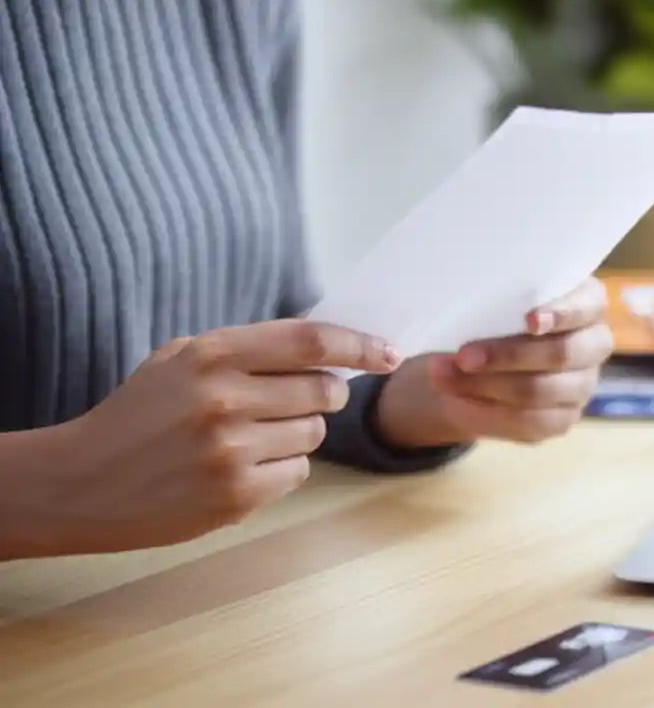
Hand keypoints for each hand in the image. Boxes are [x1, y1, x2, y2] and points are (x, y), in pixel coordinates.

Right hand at [0, 320, 398, 557]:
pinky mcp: (236, 494)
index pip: (311, 341)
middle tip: (301, 399)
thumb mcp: (182, 360)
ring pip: (314, 434)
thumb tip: (328, 349)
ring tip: (252, 435)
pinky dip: (282, 468)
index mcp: (212, 355)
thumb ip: (249, 351)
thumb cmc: (141, 414)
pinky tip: (242, 466)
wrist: (83, 481)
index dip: (359, 345)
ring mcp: (231, 451)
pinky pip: (297, 472)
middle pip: (324, 390)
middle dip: (326, 393)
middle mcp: (224, 400)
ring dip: (298, 432)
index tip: (387, 352)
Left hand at [375, 279, 612, 446]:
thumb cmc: (493, 314)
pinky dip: (484, 411)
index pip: (588, 305)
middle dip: (508, 355)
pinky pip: (525, 423)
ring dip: (484, 385)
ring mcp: (582, 386)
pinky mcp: (562, 420)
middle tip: (463, 355)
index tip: (527, 319)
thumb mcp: (495, 297)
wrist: (480, 362)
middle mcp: (594, 344)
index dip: (561, 313)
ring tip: (442, 374)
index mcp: (588, 303)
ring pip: (537, 392)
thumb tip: (463, 300)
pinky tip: (454, 399)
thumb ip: (496, 297)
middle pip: (561, 354)